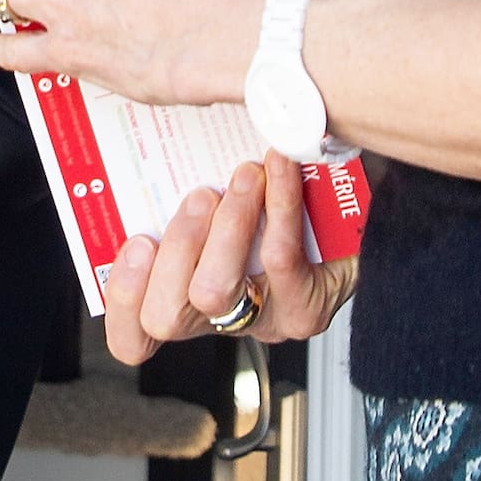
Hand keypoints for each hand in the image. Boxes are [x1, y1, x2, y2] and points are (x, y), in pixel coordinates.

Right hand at [102, 154, 359, 367]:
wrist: (357, 209)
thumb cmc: (285, 201)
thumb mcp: (220, 203)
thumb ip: (184, 197)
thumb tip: (142, 143)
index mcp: (184, 300)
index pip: (134, 337)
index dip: (124, 298)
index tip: (137, 240)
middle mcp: (219, 322)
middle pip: (166, 316)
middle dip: (174, 249)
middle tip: (199, 196)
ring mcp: (262, 323)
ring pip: (215, 291)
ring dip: (225, 226)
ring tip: (245, 175)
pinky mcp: (305, 311)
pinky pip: (279, 258)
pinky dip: (278, 204)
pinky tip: (280, 166)